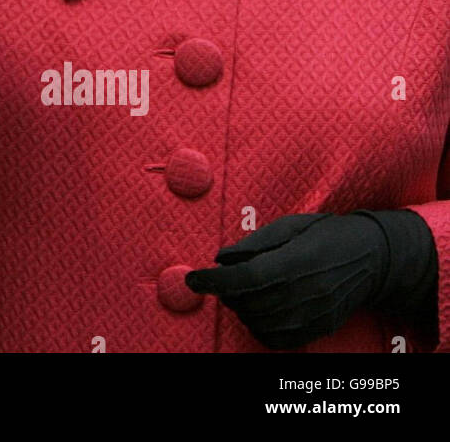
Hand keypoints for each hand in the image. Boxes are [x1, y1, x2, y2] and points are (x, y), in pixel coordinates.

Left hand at [186, 211, 434, 349]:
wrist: (372, 258)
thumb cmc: (326, 234)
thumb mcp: (289, 226)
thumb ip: (253, 244)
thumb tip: (220, 258)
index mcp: (295, 261)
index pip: (244, 278)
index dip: (213, 281)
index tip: (193, 279)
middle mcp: (304, 292)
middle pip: (248, 303)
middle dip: (225, 292)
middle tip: (221, 278)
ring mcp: (312, 314)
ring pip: (258, 323)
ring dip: (240, 309)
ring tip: (241, 291)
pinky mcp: (317, 328)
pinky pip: (277, 339)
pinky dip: (258, 328)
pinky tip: (258, 309)